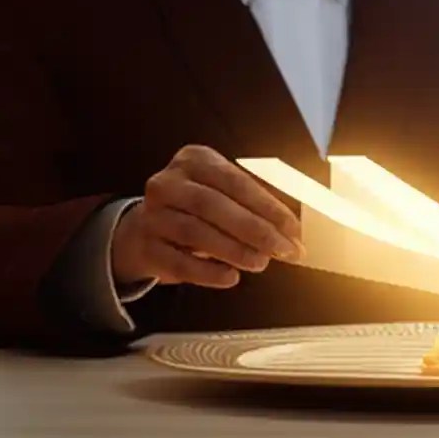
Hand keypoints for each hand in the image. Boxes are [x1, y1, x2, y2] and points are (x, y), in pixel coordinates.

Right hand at [111, 144, 303, 288]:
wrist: (144, 231)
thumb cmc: (198, 210)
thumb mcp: (222, 195)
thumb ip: (255, 204)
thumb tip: (294, 228)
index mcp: (194, 160)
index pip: (235, 181)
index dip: (267, 206)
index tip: (294, 228)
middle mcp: (168, 183)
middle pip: (213, 205)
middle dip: (255, 230)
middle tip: (284, 250)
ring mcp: (151, 215)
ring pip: (195, 232)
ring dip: (234, 250)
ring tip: (260, 263)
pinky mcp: (144, 247)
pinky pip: (179, 262)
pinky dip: (208, 272)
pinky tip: (231, 277)